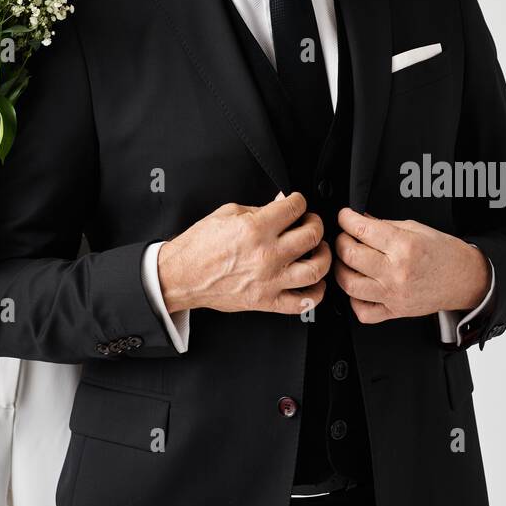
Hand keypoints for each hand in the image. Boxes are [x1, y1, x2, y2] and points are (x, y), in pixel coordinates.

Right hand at [157, 190, 330, 316]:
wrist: (182, 275)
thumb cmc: (200, 245)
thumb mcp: (227, 213)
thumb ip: (259, 209)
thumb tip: (281, 203)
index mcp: (255, 229)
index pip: (295, 208)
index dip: (299, 201)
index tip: (297, 203)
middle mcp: (266, 255)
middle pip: (312, 235)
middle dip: (315, 223)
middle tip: (310, 223)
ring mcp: (269, 280)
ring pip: (316, 269)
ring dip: (323, 256)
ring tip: (317, 250)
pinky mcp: (266, 301)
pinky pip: (302, 303)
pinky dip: (315, 294)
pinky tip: (314, 283)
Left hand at [333, 207, 491, 323]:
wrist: (464, 279)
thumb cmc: (444, 253)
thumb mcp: (416, 228)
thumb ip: (384, 225)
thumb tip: (360, 219)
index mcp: (403, 246)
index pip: (361, 230)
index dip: (346, 219)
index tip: (344, 216)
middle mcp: (397, 271)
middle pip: (350, 255)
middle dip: (341, 241)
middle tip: (345, 236)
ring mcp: (394, 294)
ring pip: (349, 284)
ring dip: (341, 269)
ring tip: (347, 260)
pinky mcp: (394, 311)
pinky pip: (362, 312)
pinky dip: (354, 300)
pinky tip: (359, 286)